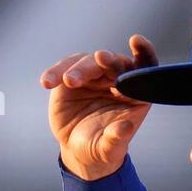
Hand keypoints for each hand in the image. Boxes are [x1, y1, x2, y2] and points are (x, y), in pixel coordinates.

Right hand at [40, 34, 158, 179]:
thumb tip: (125, 127)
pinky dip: (55, 73)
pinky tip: (47, 82)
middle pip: (114, 62)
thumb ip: (117, 139)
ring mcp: (93, 75)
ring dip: (79, 69)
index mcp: (134, 92)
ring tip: (68, 82)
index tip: (136, 41)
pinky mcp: (71, 75)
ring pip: (87, 62)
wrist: (78, 149)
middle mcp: (116, 79)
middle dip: (107, 59)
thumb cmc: (101, 148)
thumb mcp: (109, 149)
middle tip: (100, 57)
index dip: (143, 52)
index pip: (144, 66)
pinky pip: (64, 68)